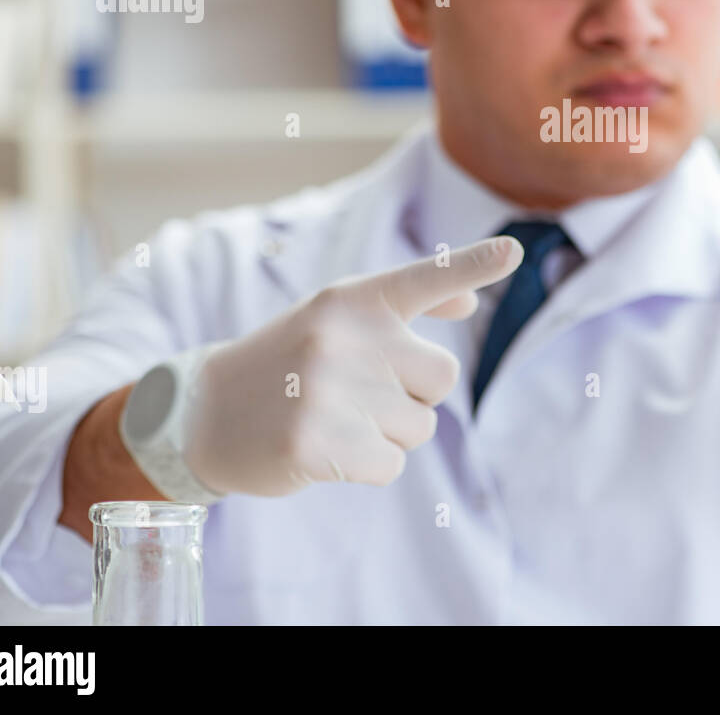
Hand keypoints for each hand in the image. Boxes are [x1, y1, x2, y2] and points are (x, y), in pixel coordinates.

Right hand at [181, 236, 522, 495]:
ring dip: (388, 434)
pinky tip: (326, 448)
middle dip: (414, 397)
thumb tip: (469, 307)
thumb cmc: (292, 362)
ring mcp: (328, 389)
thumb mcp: (340, 320)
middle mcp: (345, 336)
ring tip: (336, 418)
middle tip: (359, 393)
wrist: (205, 412)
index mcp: (354, 300)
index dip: (472, 266)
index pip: (425, 277)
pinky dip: (367, 467)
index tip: (514, 252)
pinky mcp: (317, 442)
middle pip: (442, 380)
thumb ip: (407, 309)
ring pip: (419, 428)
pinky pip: (391, 466)